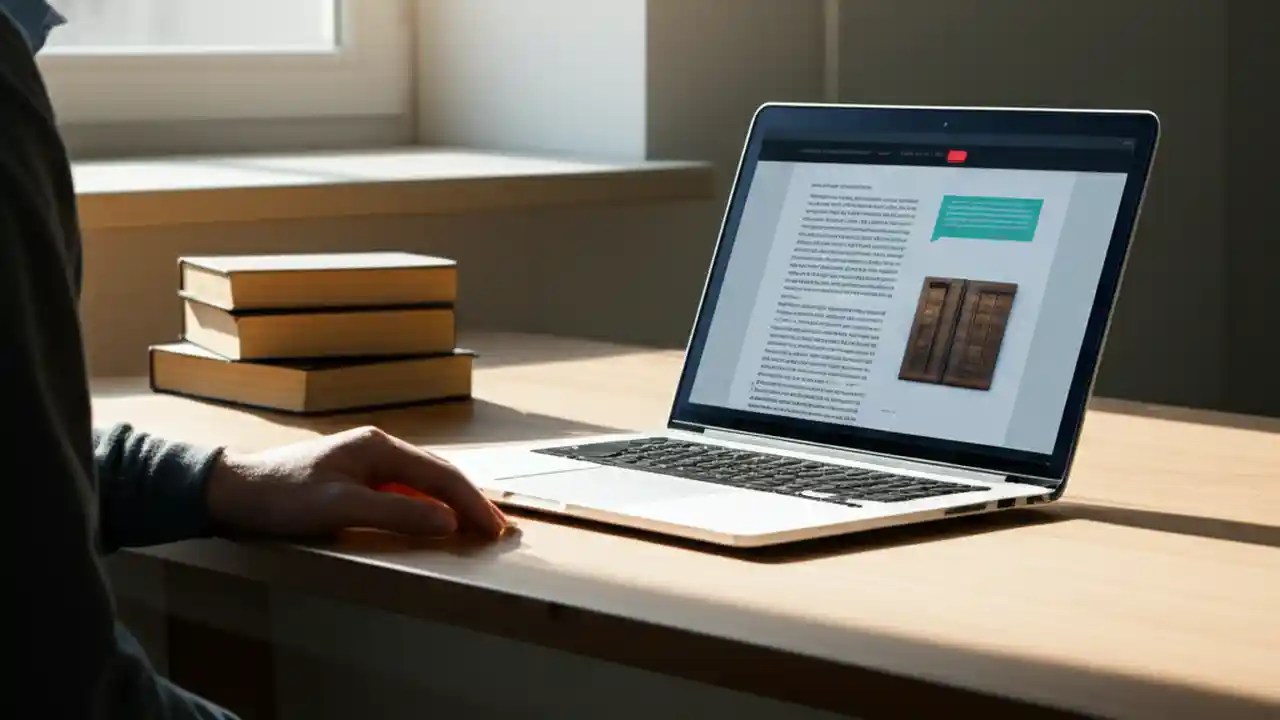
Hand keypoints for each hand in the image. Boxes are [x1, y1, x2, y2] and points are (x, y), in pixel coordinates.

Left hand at [205, 426, 507, 539]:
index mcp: (380, 447)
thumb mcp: (340, 508)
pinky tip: (434, 520)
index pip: (441, 475)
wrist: (233, 490)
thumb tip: (448, 521)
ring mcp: (367, 459)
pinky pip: (405, 488)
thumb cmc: (283, 497)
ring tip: (475, 527)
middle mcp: (379, 446)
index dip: (471, 503)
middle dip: (470, 501)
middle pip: (438, 473)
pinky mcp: (356, 475)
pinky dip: (427, 504)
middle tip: (497, 530)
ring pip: (424, 480)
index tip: (495, 529)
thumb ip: (397, 513)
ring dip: (451, 503)